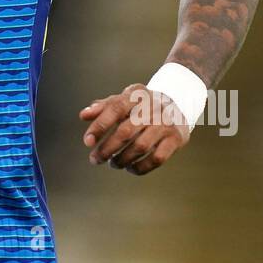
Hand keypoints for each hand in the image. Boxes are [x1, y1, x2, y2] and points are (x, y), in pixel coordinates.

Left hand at [77, 82, 191, 174]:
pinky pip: (157, 158)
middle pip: (126, 131)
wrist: (178, 103)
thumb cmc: (142, 105)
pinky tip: (130, 168)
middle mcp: (153, 107)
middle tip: (95, 159)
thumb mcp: (124, 100)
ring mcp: (166, 123)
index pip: (115, 108)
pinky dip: (141, 167)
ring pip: (140, 147)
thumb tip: (83, 115)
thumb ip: (103, 107)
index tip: (87, 141)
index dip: (100, 126)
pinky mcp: (176, 138)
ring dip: (122, 159)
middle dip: (107, 148)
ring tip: (113, 163)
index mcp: (137, 94)